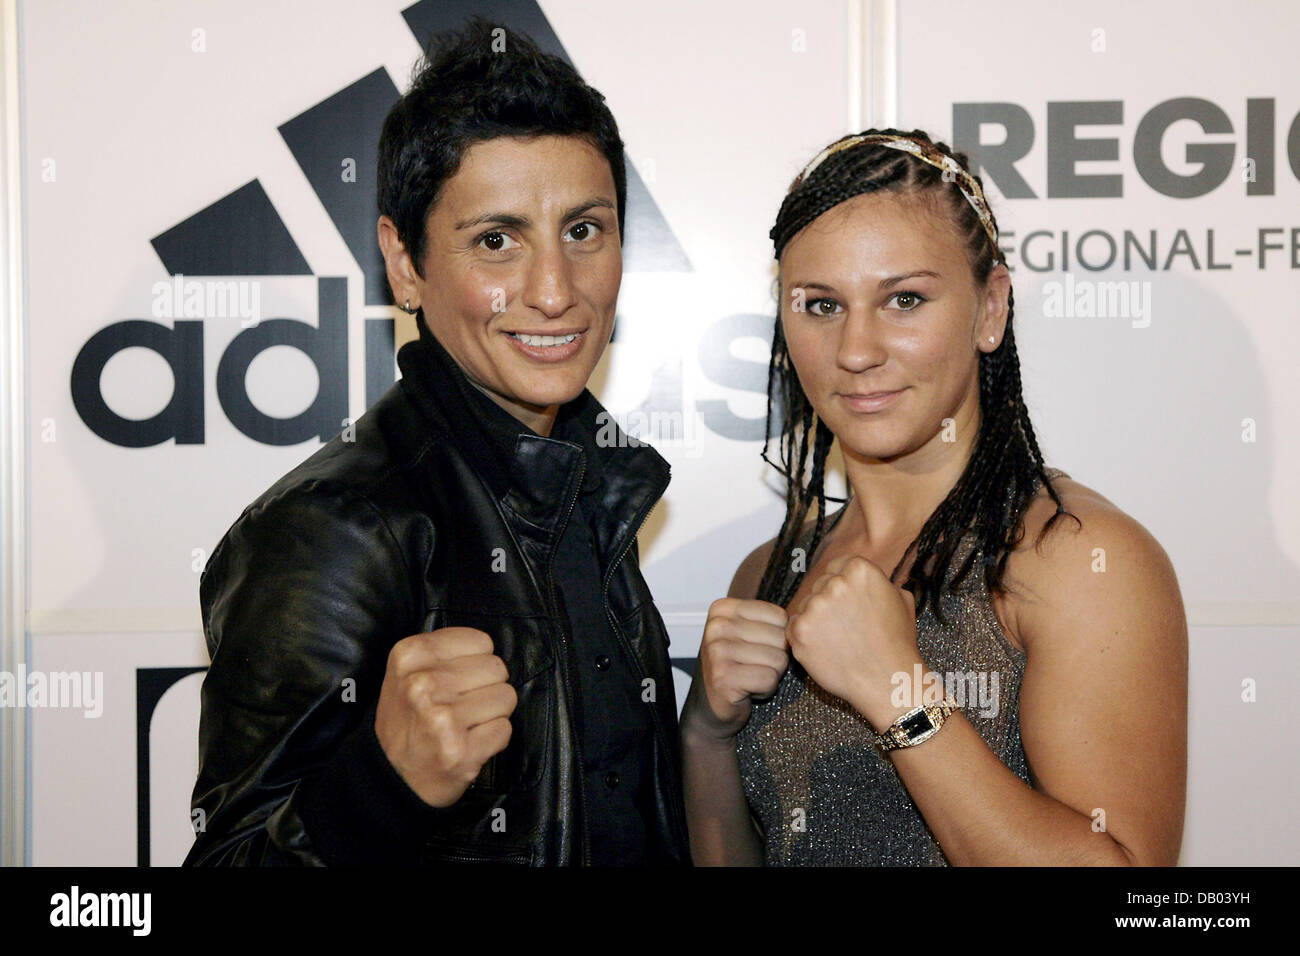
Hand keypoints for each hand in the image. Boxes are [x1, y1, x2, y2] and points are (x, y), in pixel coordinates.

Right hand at [374, 627, 516, 807]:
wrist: (389, 776)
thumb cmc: (406, 721)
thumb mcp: (406, 672)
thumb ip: (443, 652)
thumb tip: (488, 648)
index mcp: (410, 656)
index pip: (480, 641)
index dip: (475, 662)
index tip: (457, 680)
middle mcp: (423, 683)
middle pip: (497, 668)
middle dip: (486, 687)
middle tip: (462, 705)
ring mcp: (443, 718)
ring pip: (506, 697)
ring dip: (492, 713)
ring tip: (465, 724)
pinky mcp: (461, 750)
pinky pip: (505, 729)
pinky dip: (493, 738)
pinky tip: (469, 742)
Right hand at [686, 597, 789, 740]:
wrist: (712, 705)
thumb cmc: (737, 666)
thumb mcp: (747, 633)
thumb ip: (768, 622)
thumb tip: (803, 620)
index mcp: (723, 609)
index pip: (779, 616)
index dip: (777, 638)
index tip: (755, 649)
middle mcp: (717, 626)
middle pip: (780, 638)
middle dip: (775, 658)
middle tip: (753, 667)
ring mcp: (718, 651)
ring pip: (778, 659)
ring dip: (771, 675)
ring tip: (751, 677)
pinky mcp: (723, 677)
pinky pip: (769, 679)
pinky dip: (766, 689)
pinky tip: (749, 690)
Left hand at [785, 555, 922, 730]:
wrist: (888, 680)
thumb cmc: (897, 643)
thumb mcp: (902, 600)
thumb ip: (881, 582)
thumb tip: (872, 579)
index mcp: (859, 569)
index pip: (836, 566)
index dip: (841, 586)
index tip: (848, 604)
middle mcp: (835, 583)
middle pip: (819, 585)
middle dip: (828, 603)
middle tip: (845, 627)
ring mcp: (815, 606)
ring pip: (806, 605)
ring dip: (816, 620)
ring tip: (838, 641)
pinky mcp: (800, 630)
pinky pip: (793, 626)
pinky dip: (803, 637)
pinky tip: (824, 649)